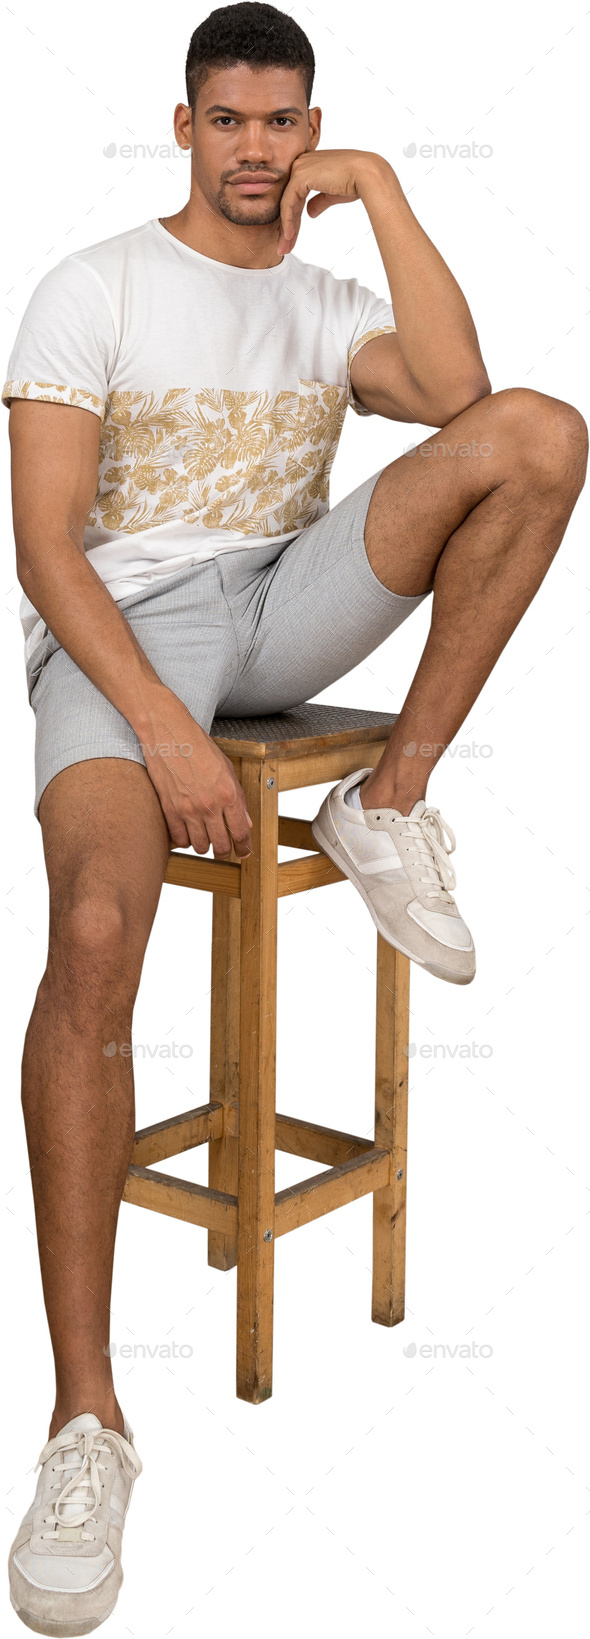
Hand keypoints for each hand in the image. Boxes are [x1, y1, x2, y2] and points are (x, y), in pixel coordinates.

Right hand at [137, 689, 252, 858]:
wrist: (169, 733)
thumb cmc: (198, 746)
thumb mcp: (227, 769)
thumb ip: (238, 799)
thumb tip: (244, 822)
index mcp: (228, 794)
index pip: (240, 832)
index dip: (244, 847)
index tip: (244, 852)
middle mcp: (210, 805)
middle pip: (221, 845)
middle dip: (224, 851)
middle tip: (224, 850)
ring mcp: (188, 809)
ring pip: (200, 847)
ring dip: (204, 846)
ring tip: (205, 838)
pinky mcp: (169, 809)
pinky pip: (179, 840)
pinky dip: (185, 840)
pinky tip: (188, 832)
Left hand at [277, 149, 389, 254]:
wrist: (367, 175)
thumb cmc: (356, 181)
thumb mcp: (333, 193)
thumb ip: (320, 200)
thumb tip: (309, 212)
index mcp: (309, 163)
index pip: (296, 195)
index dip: (294, 218)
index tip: (292, 238)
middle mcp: (301, 162)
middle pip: (289, 200)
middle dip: (287, 226)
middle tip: (284, 247)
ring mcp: (299, 168)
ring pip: (287, 203)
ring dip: (286, 228)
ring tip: (285, 248)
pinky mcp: (300, 176)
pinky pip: (288, 203)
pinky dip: (288, 221)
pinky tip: (289, 236)